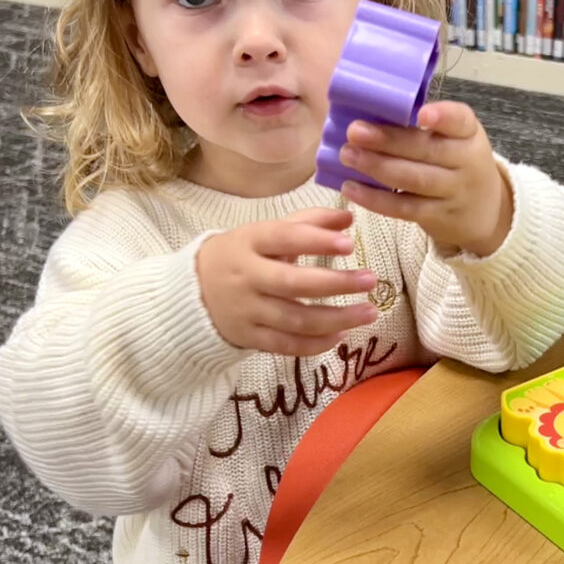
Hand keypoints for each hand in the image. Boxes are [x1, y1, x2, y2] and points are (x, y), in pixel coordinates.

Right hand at [195, 208, 378, 355]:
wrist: (193, 293)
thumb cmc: (243, 256)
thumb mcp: (265, 233)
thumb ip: (307, 223)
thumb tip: (349, 219)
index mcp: (249, 242)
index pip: (283, 238)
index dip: (316, 240)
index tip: (350, 243)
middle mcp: (246, 277)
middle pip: (293, 283)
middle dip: (335, 283)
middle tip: (370, 280)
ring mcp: (246, 310)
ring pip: (295, 319)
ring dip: (336, 318)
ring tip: (369, 312)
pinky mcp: (249, 337)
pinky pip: (286, 344)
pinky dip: (315, 343)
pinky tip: (341, 334)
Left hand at [337, 101, 512, 257]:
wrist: (484, 211)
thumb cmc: (457, 162)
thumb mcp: (456, 139)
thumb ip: (426, 127)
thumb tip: (370, 110)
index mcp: (469, 134)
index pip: (460, 121)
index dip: (443, 117)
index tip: (421, 114)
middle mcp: (466, 162)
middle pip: (428, 150)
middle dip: (389, 140)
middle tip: (355, 131)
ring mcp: (453, 192)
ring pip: (414, 179)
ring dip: (377, 167)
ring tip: (348, 155)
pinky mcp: (436, 216)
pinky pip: (404, 208)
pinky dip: (375, 199)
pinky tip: (351, 188)